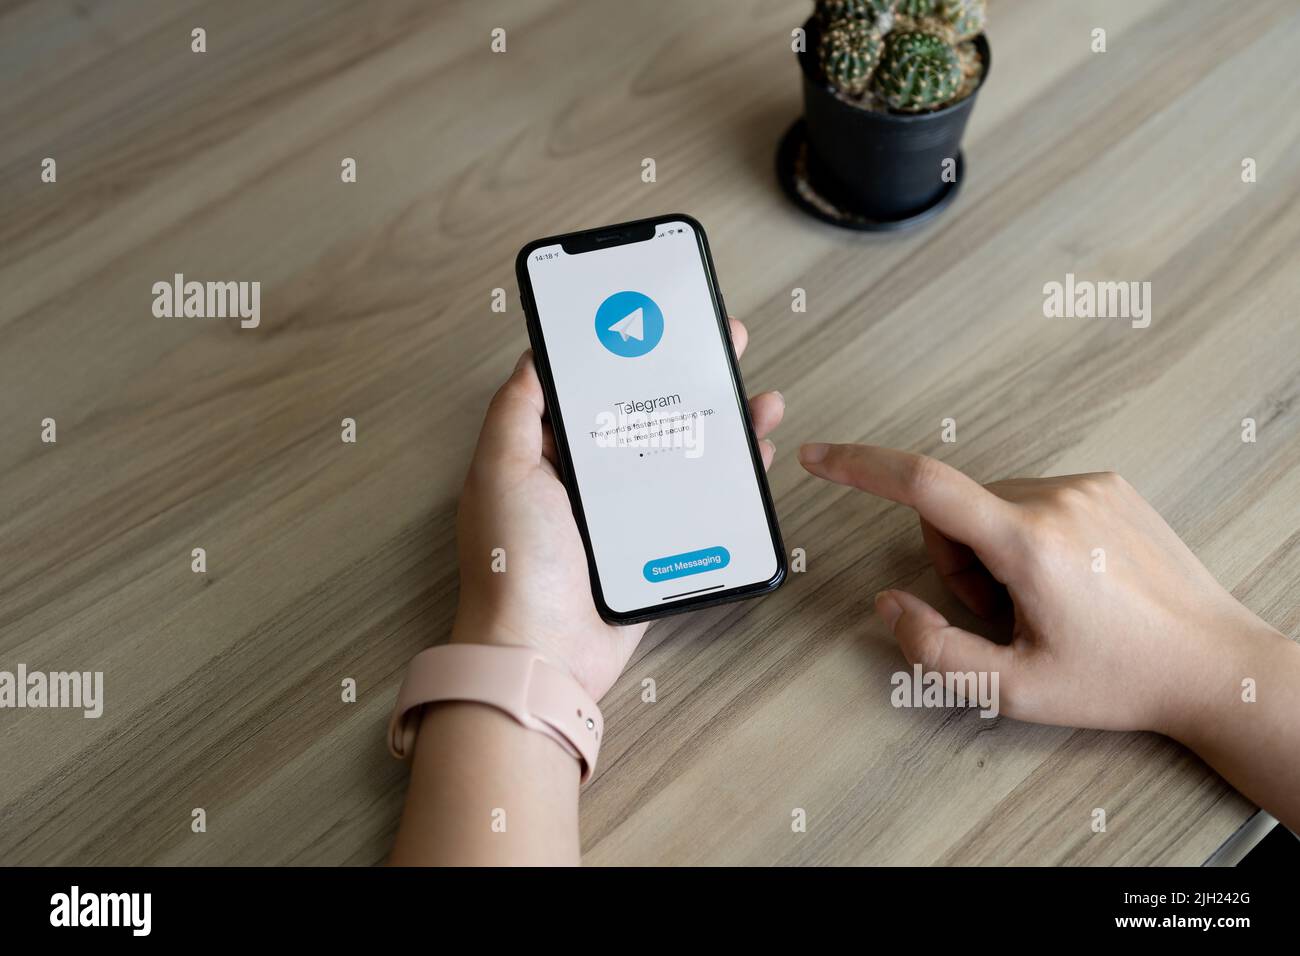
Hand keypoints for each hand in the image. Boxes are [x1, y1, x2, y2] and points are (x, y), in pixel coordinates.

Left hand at [451, 318, 783, 700]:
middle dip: (686, 377)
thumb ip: (516, 411)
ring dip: (720, 422)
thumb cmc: (514, 564)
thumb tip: (535, 353)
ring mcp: (625, 515)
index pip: (592, 390)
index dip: (626, 353)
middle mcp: (588, 480)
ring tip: (756, 395)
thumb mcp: (500, 470)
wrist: (543, 654)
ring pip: (681, 454)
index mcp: (547, 456)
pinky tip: (755, 452)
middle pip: (646, 415)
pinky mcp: (657, 548)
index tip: (659, 321)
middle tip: (722, 343)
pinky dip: (729, 476)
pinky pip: (699, 502)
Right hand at [797, 443, 1286, 738]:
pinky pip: (1032, 497)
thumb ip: (934, 651)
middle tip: (1000, 614)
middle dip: (956, 562)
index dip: (859, 466)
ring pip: (991, 504)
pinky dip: (1027, 534)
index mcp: (1028, 545)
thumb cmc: (1121, 680)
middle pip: (954, 510)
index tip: (818, 457)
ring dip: (993, 549)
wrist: (1215, 665)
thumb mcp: (1015, 691)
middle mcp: (1056, 499)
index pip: (923, 485)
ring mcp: (1087, 487)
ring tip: (1041, 601)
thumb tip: (889, 606)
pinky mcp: (1109, 485)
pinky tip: (1070, 578)